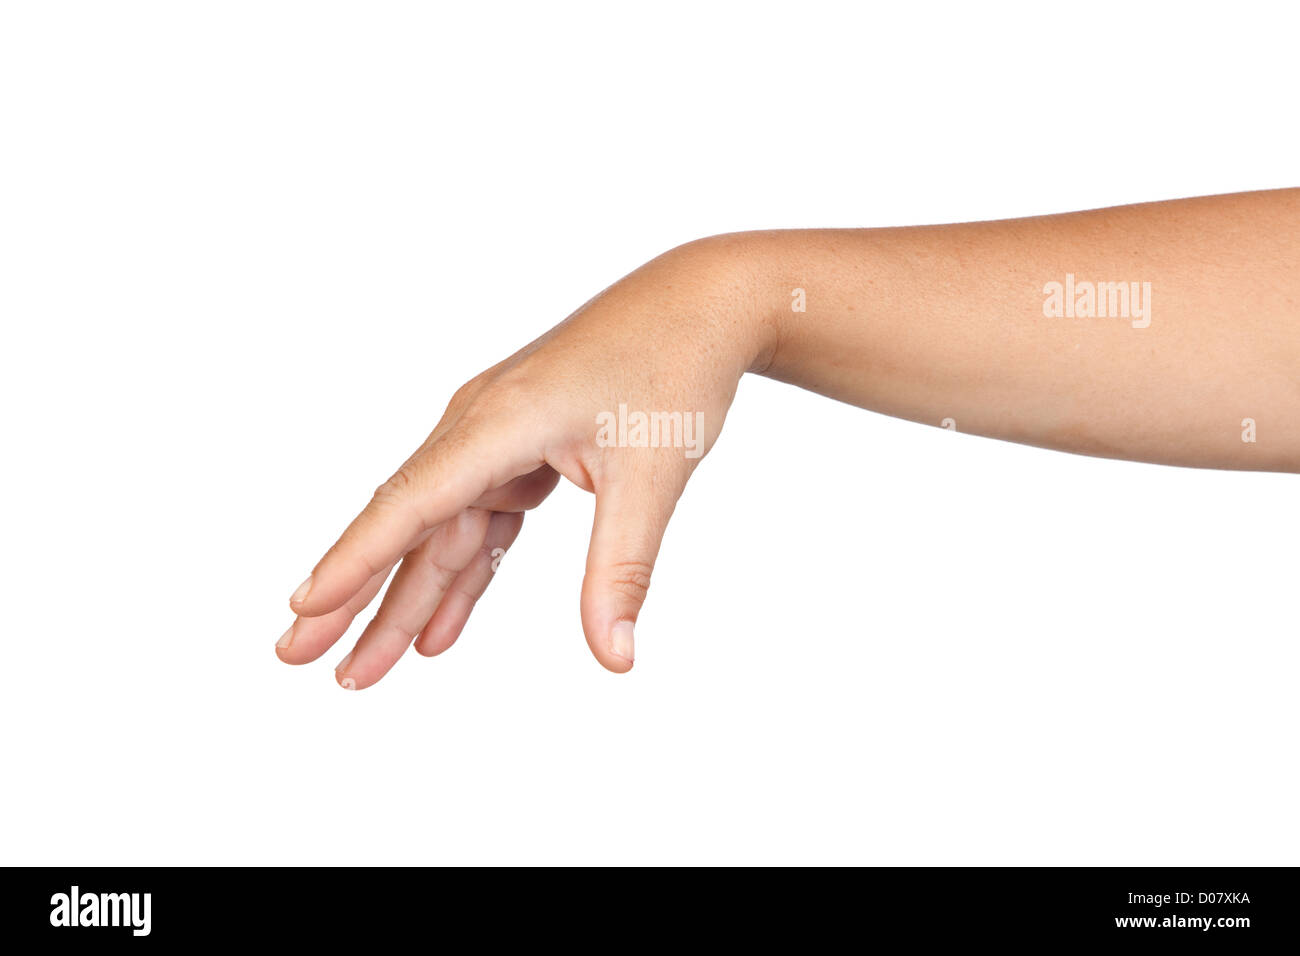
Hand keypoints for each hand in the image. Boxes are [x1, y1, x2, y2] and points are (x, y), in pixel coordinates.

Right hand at [277, 236, 771, 686]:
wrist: (703, 301)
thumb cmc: (673, 368)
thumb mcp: (652, 476)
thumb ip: (621, 571)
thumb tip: (614, 658)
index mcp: (497, 421)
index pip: (408, 504)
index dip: (354, 562)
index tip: (304, 609)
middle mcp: (480, 425)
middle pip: (405, 524)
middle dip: (354, 596)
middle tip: (298, 657)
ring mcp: (497, 434)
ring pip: (440, 530)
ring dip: (408, 598)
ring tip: (366, 667)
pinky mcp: (521, 444)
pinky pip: (479, 518)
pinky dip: (463, 572)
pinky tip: (441, 624)